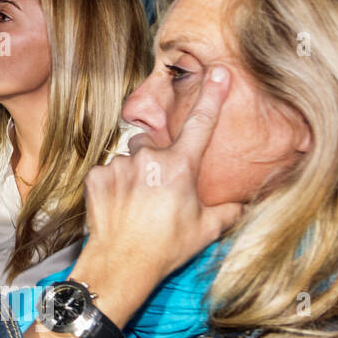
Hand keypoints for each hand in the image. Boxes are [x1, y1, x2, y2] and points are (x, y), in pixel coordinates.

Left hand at [72, 66, 244, 323]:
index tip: (218, 73)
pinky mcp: (95, 176)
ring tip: (135, 204)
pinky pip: (108, 171)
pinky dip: (113, 184)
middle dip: (155, 159)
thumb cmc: (165, 248)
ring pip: (129, 159)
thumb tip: (242, 205)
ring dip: (133, 173)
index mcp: (179, 168)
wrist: (120, 265)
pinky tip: (117, 205)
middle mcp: (148, 160)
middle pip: (153, 143)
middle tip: (157, 190)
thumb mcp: (206, 230)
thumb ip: (228, 211)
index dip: (212, 97)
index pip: (201, 125)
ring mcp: (118, 166)